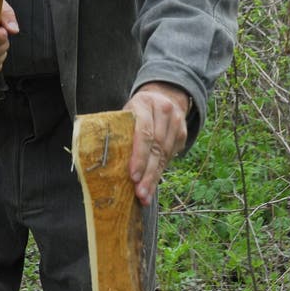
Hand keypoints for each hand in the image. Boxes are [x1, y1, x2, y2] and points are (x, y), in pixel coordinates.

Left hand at [124, 83, 189, 206]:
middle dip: (147, 172)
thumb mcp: (127, 112)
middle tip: (139, 192)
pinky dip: (160, 171)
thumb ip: (121, 131)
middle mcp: (164, 111)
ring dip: (154, 177)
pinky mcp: (183, 133)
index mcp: (144, 103)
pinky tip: (152, 185)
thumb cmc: (137, 110)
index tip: (133, 175)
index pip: (143, 132)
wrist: (163, 96)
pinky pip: (171, 156)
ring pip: (165, 154)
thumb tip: (106, 161)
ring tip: (145, 195)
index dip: (139, 156)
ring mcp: (176, 122)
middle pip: (156, 147)